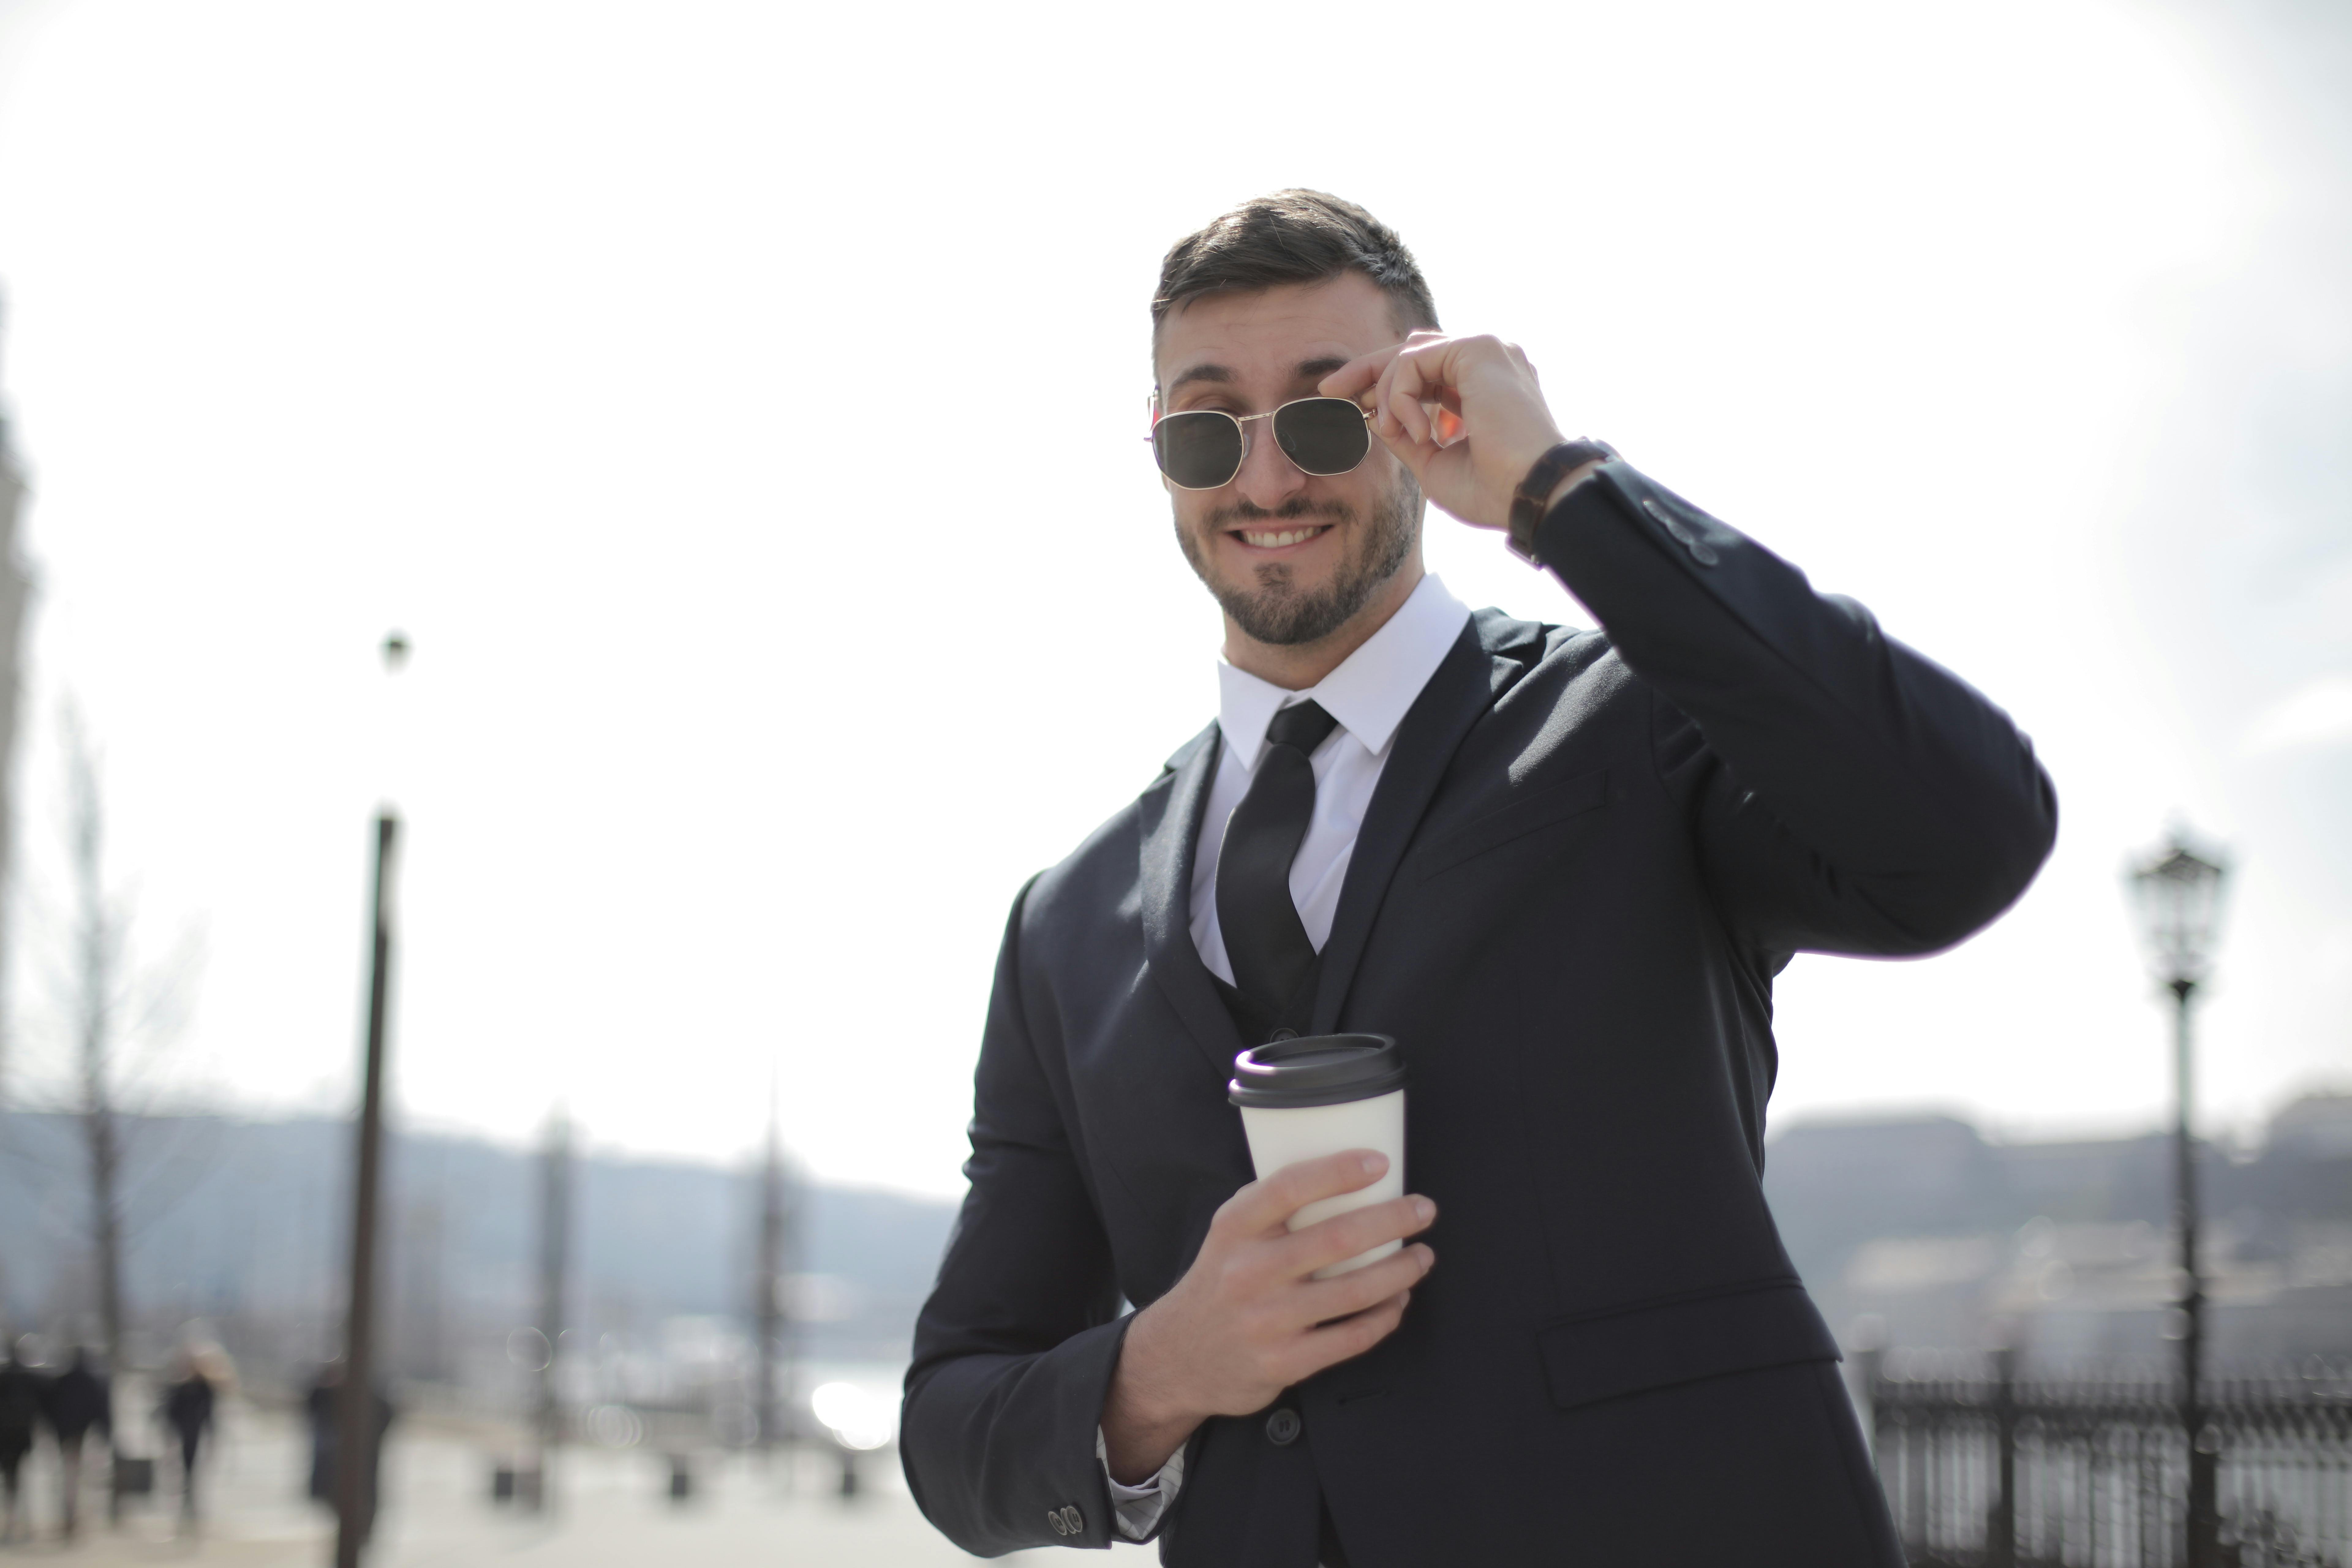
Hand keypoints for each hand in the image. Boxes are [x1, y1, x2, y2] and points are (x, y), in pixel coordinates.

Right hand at [1100, 1151, 1435, 1483]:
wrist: (1180, 1355)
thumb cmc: (1222, 1281)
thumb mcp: (1230, 1234)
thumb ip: (1272, 1206)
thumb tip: (1345, 1175)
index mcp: (1236, 1228)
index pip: (1290, 1187)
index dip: (1340, 1171)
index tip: (1380, 1163)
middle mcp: (1248, 1271)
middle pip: (1336, 1239)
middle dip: (1393, 1220)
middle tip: (1423, 1210)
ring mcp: (1267, 1320)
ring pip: (1354, 1291)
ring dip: (1401, 1270)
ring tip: (1422, 1256)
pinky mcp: (1284, 1361)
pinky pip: (1352, 1337)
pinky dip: (1386, 1317)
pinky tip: (1398, 1302)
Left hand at [1320, 333, 1572, 531]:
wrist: (1531, 495)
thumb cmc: (1493, 490)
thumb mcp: (1434, 463)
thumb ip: (1406, 435)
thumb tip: (1373, 418)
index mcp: (1483, 385)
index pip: (1423, 369)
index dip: (1383, 384)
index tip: (1350, 404)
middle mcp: (1488, 361)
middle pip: (1411, 350)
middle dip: (1366, 371)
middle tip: (1329, 391)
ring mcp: (1487, 349)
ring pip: (1408, 354)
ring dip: (1387, 394)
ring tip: (1398, 434)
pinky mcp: (1479, 348)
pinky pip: (1413, 361)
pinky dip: (1401, 396)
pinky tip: (1418, 432)